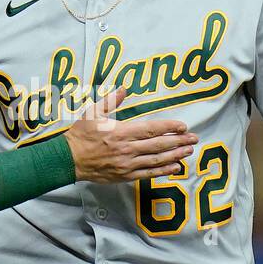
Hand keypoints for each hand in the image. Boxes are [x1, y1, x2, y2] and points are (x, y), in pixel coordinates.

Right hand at [64, 87, 197, 182]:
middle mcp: (127, 149)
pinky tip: (175, 168)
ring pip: (157, 160)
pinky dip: (163, 171)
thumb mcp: (92, 112)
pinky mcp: (125, 176)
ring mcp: (127, 164)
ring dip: (175, 156)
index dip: (169, 128)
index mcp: (121, 132)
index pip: (151, 129)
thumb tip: (124, 88)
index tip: (183, 126)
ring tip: (188, 151)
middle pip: (159, 145)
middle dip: (178, 142)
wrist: (69, 159)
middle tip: (194, 139)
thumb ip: (110, 100)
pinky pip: (148, 174)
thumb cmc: (80, 134)